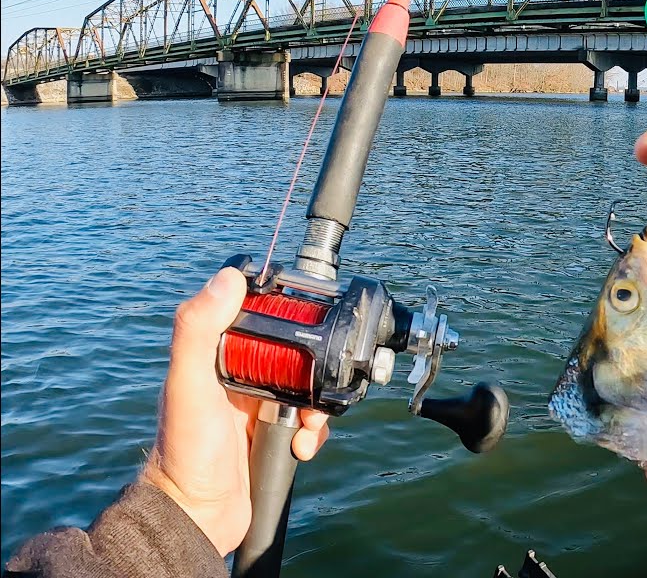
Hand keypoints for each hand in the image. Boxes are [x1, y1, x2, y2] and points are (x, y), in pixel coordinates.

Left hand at [139, 267, 330, 555]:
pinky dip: (314, 432)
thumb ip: (198, 330)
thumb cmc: (185, 452)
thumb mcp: (189, 385)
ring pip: (306, 388)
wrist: (197, 516)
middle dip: (312, 369)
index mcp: (216, 357)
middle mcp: (238, 377)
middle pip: (293, 353)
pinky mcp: (273, 434)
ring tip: (307, 425)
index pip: (258, 317)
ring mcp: (257, 407)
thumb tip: (229, 276)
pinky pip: (309, 421)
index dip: (285, 312)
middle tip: (314, 384)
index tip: (310, 315)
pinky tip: (301, 445)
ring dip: (316, 406)